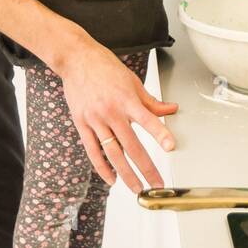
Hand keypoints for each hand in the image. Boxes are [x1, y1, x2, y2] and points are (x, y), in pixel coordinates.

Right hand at [57, 39, 178, 192]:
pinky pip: (93, 151)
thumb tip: (171, 109)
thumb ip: (151, 101)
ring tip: (137, 188)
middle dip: (146, 168)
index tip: (171, 147)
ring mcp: (95, 120)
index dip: (160, 134)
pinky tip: (112, 179)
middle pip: (131, 146)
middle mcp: (111, 111)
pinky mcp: (81, 124)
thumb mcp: (132, 81)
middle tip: (157, 183)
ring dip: (126, 174)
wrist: (76, 59)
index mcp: (127, 99)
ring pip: (113, 153)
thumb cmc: (106, 68)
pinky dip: (102, 167)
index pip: (147, 120)